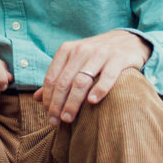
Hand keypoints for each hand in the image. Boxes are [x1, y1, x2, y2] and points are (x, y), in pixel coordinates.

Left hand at [33, 29, 151, 125]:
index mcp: (67, 50)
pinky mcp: (118, 58)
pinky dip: (99, 89)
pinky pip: (107, 76)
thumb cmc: (95, 56)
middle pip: (64, 81)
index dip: (48, 98)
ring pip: (81, 81)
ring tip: (68, 118)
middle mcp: (81, 50)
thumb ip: (57, 78)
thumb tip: (36, 98)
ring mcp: (100, 53)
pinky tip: (92, 102)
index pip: (52, 77)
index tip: (47, 114)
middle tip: (56, 121)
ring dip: (73, 102)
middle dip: (57, 104)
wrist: (126, 41)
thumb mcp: (74, 61)